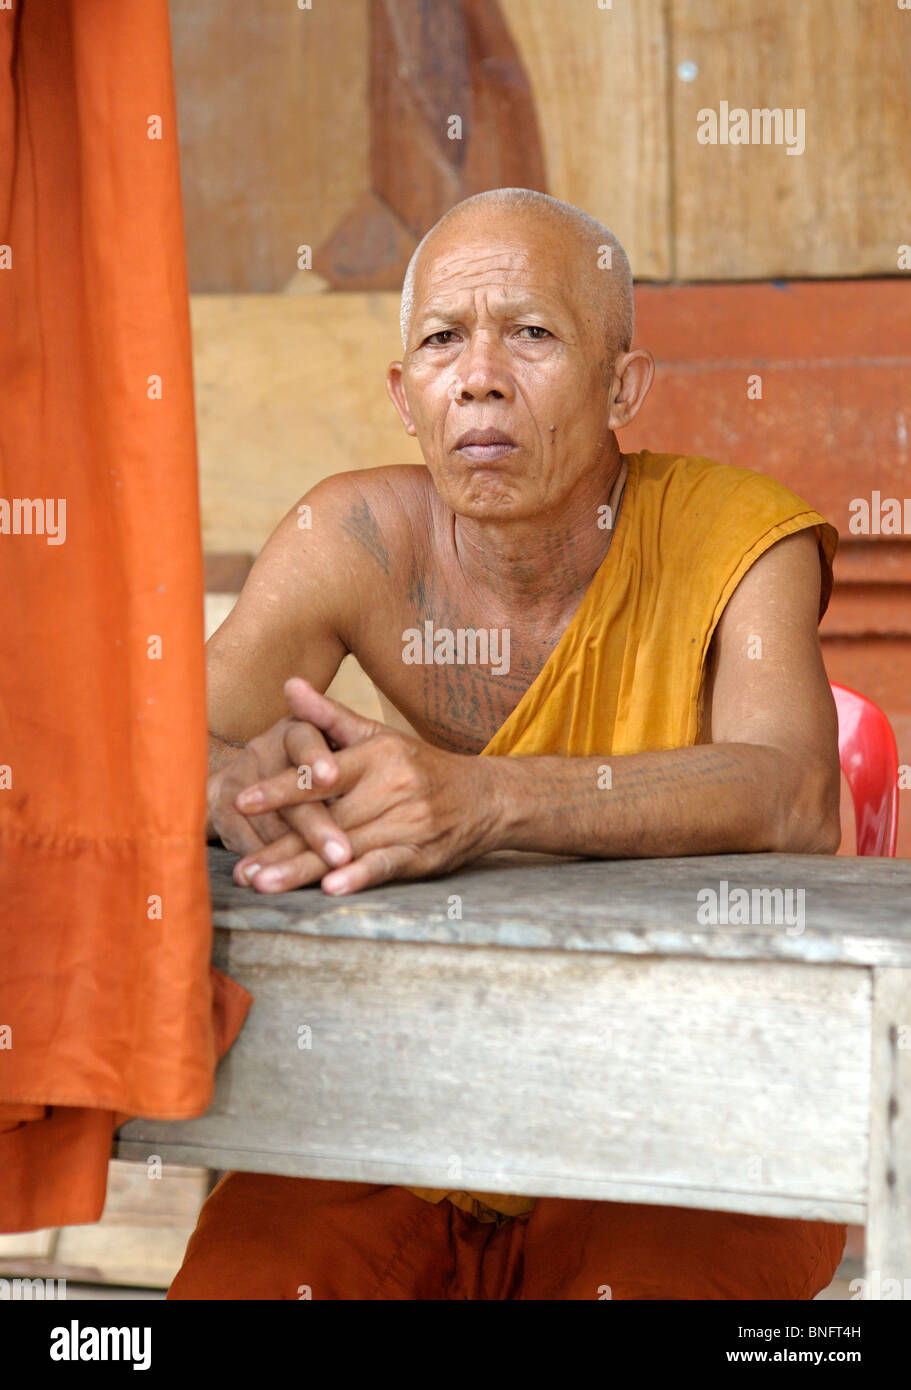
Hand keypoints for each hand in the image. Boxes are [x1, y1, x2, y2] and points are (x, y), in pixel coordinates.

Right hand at [208, 713, 354, 868]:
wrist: (241, 777)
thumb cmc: (306, 758)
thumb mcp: (329, 738)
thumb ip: (342, 727)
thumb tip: (353, 712)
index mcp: (294, 731)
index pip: (304, 741)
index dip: (315, 759)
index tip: (330, 776)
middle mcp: (263, 751)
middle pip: (290, 794)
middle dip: (316, 826)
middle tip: (341, 853)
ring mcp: (238, 782)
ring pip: (271, 823)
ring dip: (295, 854)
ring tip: (323, 878)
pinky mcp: (222, 813)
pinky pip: (248, 841)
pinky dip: (269, 862)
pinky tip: (285, 883)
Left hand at [232, 677, 502, 893]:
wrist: (486, 796)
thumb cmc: (418, 765)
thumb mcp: (377, 735)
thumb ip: (330, 716)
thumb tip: (289, 684)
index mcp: (376, 756)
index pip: (320, 774)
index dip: (280, 789)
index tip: (241, 801)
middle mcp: (392, 787)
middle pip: (327, 818)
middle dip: (281, 845)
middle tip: (240, 869)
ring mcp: (409, 822)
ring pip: (348, 847)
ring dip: (303, 870)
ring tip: (264, 884)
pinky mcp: (423, 853)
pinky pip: (387, 864)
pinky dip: (360, 876)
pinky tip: (331, 888)